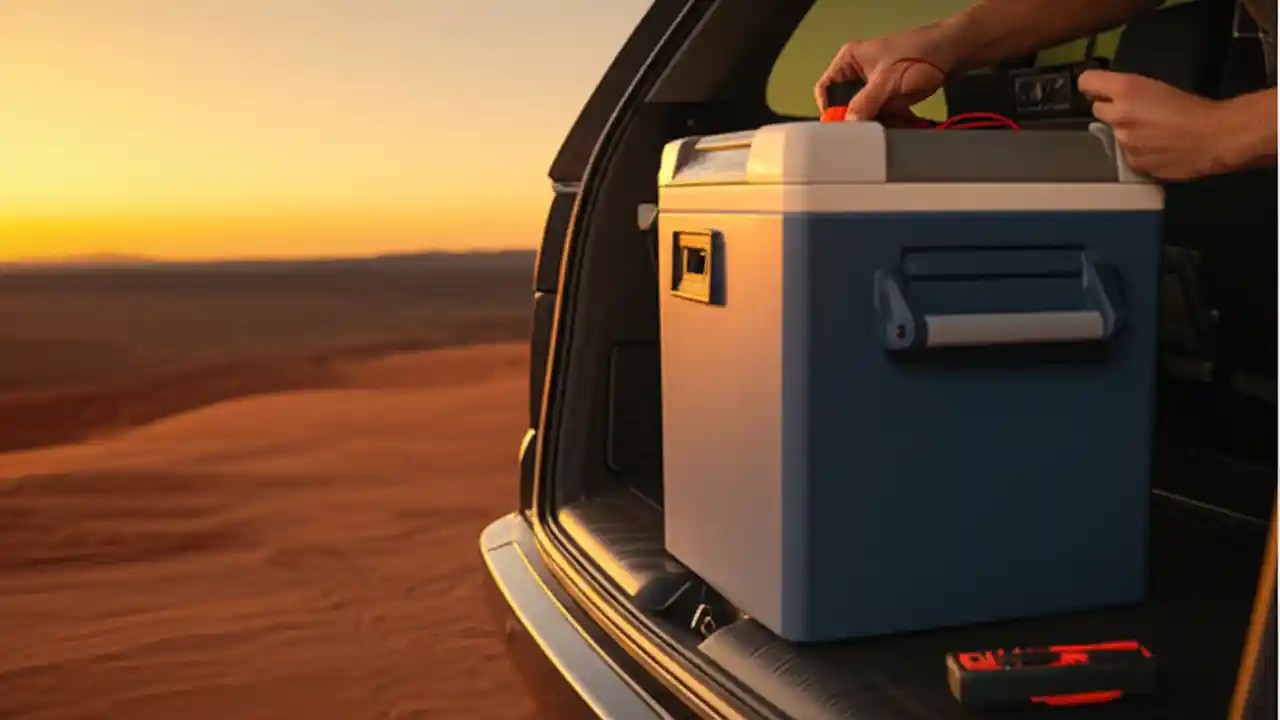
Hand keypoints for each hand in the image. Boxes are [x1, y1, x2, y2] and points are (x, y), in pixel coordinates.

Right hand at [814, 23, 958, 123]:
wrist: (954, 51)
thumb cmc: (920, 53)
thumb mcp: (888, 81)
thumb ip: (866, 104)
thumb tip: (849, 125)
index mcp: (849, 61)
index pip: (826, 90)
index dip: (830, 110)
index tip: (841, 127)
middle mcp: (859, 73)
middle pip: (847, 106)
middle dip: (861, 121)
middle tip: (868, 133)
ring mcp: (876, 86)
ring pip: (868, 115)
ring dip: (881, 125)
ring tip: (895, 128)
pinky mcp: (891, 96)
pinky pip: (885, 116)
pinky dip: (894, 123)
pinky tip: (906, 125)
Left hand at [1079, 70, 1242, 180]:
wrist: (1215, 137)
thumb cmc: (1193, 108)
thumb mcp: (1157, 86)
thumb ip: (1127, 91)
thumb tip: (1109, 95)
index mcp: (1126, 89)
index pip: (1086, 82)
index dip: (1092, 86)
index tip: (1098, 89)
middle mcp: (1118, 115)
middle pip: (1097, 110)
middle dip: (1111, 110)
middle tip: (1134, 111)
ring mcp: (1123, 142)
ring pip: (1113, 134)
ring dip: (1125, 132)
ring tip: (1152, 132)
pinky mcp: (1131, 163)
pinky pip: (1126, 154)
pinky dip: (1137, 151)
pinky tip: (1157, 148)